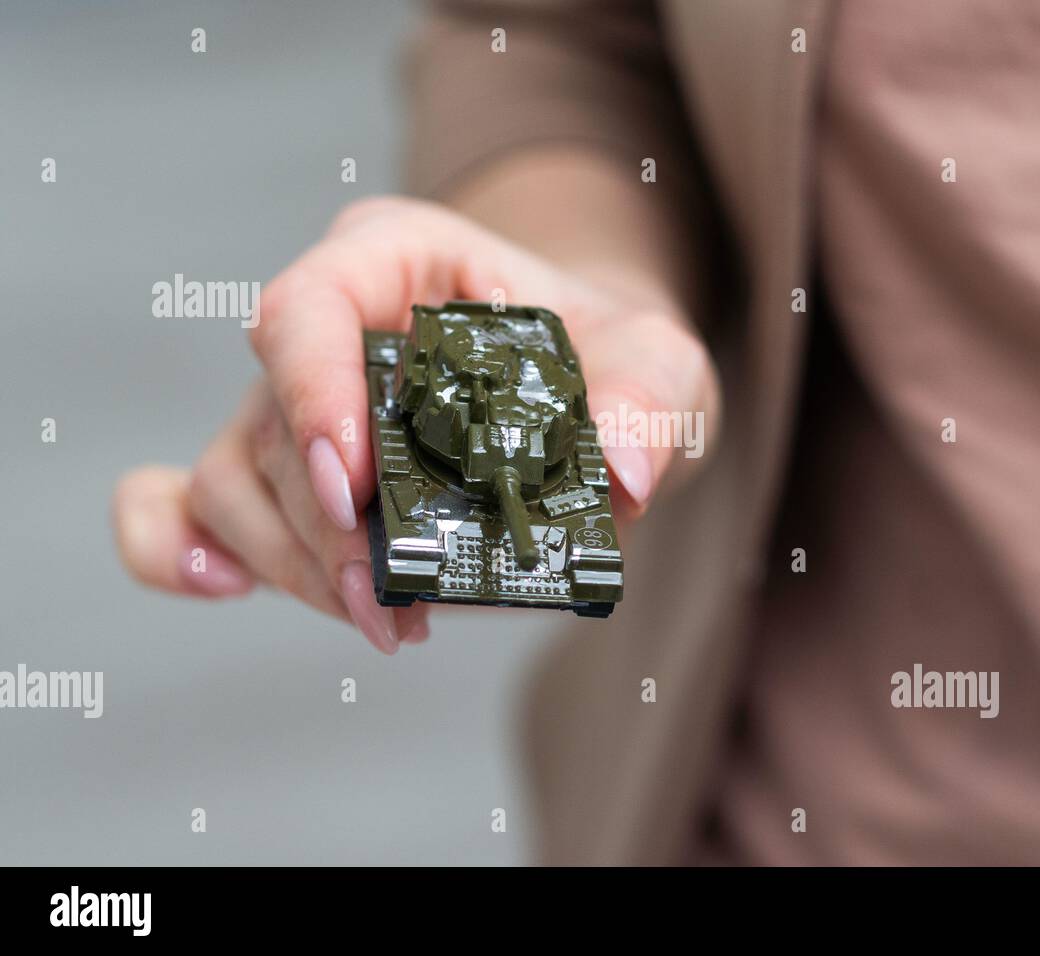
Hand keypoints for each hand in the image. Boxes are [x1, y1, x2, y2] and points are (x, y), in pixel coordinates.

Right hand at [113, 196, 720, 652]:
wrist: (592, 384)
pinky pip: (186, 503)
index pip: (307, 307)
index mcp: (397, 260)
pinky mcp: (291, 477)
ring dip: (291, 564)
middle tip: (390, 599)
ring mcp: (300, 405)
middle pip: (270, 420)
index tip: (349, 484)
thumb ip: (651, 402)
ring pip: (234, 480)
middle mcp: (332, 327)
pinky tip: (223, 584)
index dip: (312, 394)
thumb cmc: (609, 356)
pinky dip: (179, 547)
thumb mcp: (661, 363)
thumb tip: (621, 477)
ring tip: (384, 618)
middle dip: (322, 525)